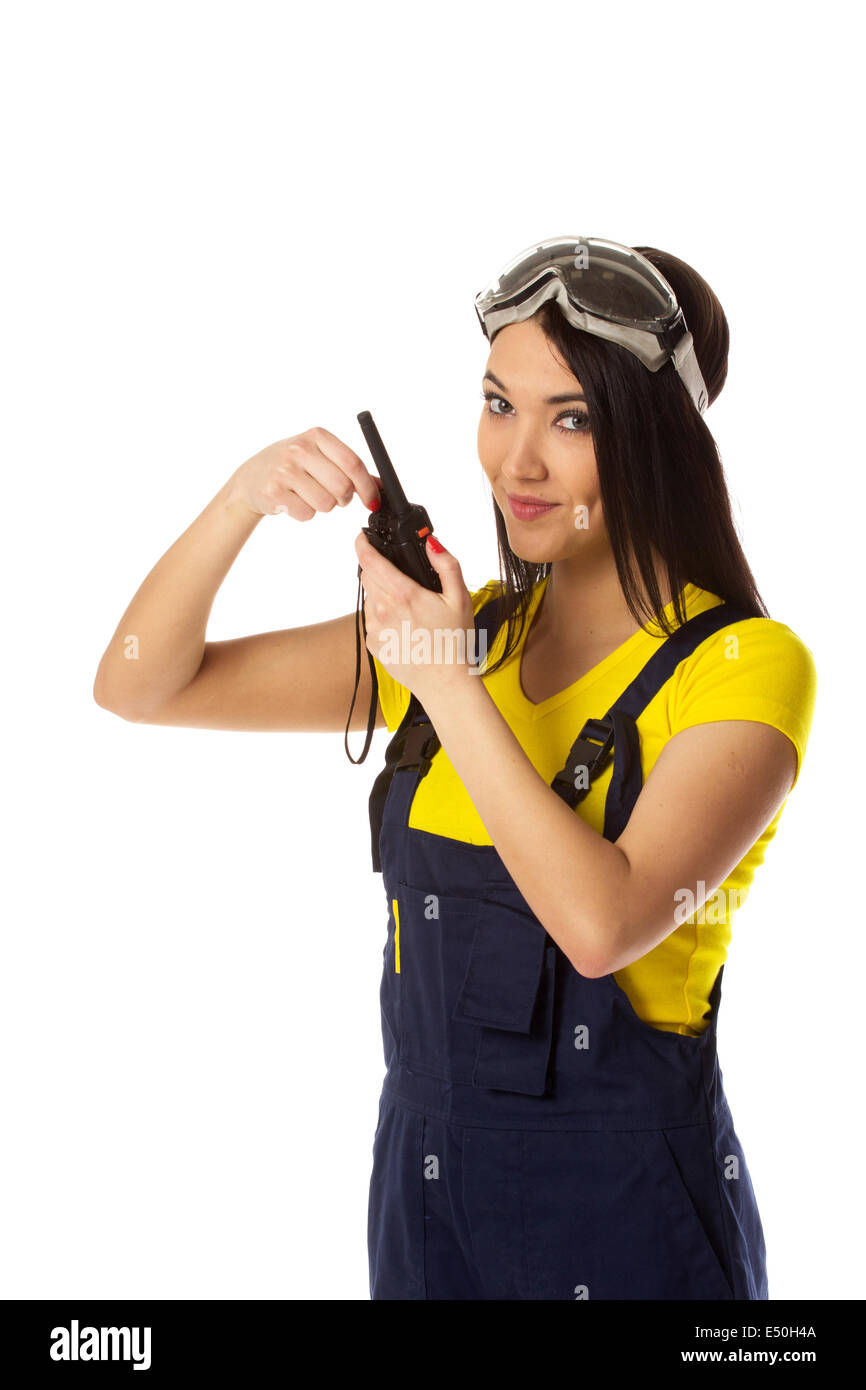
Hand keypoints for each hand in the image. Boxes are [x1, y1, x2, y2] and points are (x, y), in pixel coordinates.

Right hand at [228, 427, 381, 518]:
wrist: (251, 477)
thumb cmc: (292, 465)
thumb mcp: (319, 456)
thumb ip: (350, 468)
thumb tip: (381, 487)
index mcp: (317, 436)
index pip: (353, 463)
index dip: (367, 486)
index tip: (372, 501)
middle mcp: (299, 449)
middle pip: (342, 487)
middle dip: (343, 499)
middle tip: (334, 497)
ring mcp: (284, 470)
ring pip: (325, 504)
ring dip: (322, 506)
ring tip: (308, 495)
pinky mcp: (273, 491)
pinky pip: (306, 514)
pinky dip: (305, 513)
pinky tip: (293, 501)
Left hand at [354, 530, 476, 705]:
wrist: (445, 683)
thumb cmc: (454, 642)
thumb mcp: (460, 598)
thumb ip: (446, 565)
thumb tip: (432, 543)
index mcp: (403, 595)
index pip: (370, 561)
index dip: (362, 544)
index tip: (361, 537)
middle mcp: (383, 611)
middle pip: (367, 577)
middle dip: (378, 570)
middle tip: (401, 577)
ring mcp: (376, 629)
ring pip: (369, 599)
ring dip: (382, 595)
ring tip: (408, 609)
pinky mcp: (374, 645)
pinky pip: (372, 621)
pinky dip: (383, 617)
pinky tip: (405, 627)